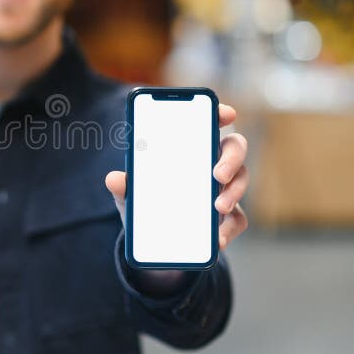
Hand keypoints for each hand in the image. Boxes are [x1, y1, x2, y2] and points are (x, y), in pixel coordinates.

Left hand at [105, 103, 249, 249]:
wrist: (153, 239)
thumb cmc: (146, 204)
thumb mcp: (130, 196)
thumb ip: (123, 186)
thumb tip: (113, 179)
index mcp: (189, 149)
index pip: (209, 123)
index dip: (220, 114)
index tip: (226, 114)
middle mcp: (211, 164)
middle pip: (234, 149)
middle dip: (231, 158)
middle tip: (217, 174)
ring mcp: (222, 189)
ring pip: (240, 181)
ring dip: (233, 192)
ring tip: (218, 207)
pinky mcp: (227, 217)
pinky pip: (237, 220)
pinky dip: (229, 229)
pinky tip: (216, 239)